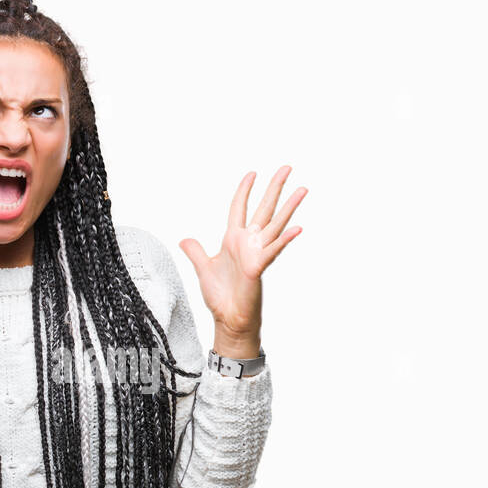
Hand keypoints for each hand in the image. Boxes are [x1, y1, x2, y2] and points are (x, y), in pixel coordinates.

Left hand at [178, 166, 305, 354]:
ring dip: (289, 207)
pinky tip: (298, 228)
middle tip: (287, 168)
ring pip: (275, 224)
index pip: (239, 208)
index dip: (244, 190)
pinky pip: (273, 250)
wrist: (228, 319)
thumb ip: (195, 252)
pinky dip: (284, 239)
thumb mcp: (203, 268)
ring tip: (302, 189)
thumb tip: (184, 239)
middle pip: (263, 209)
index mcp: (233, 240)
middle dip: (274, 188)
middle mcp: (247, 243)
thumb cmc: (219, 297)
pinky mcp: (259, 267)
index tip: (252, 173)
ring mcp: (256, 253)